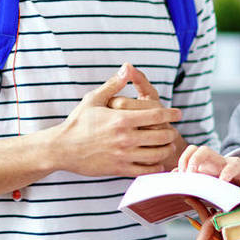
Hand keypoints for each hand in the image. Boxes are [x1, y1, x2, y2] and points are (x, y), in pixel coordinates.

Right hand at [39, 63, 182, 177]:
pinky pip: (144, 170)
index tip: (178, 113)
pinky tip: (157, 162)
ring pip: (156, 155)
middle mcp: (125, 138)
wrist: (61, 148)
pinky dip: (155, 167)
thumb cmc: (77, 122)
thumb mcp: (93, 99)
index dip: (171, 113)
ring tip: (167, 146)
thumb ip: (113, 84)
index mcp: (121, 118)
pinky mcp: (118, 169)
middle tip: (173, 131)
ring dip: (165, 150)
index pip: (156, 115)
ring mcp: (123, 155)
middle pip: (161, 136)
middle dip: (171, 133)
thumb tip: (126, 68)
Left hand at [178, 144, 239, 184]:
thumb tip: (173, 174)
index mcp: (207, 164)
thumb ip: (194, 178)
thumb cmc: (232, 180)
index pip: (189, 152)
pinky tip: (221, 181)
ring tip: (194, 175)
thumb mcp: (213, 182)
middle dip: (187, 159)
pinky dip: (226, 173)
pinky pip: (232, 166)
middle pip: (195, 148)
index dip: (182, 161)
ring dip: (196, 160)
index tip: (179, 177)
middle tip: (187, 175)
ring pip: (207, 151)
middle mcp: (214, 160)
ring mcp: (227, 162)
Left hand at [187, 198, 239, 239]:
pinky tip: (216, 206)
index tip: (215, 214)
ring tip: (201, 199)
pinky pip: (219, 227)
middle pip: (205, 233)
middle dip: (202, 216)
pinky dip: (217, 216)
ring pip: (210, 229)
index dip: (205, 227)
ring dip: (207, 214)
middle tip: (195, 199)